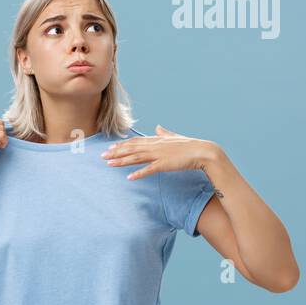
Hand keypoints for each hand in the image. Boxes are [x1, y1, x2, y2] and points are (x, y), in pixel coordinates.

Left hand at [100, 125, 221, 180]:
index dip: (122, 145)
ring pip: (136, 158)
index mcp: (157, 139)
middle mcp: (155, 146)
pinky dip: (138, 173)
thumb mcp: (175, 137)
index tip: (110, 147)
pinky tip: (129, 178)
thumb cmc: (190, 145)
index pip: (135, 141)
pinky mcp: (164, 164)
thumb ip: (165, 133)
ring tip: (109, 165)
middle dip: (116, 152)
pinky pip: (149, 169)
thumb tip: (158, 126)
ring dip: (121, 161)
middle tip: (102, 156)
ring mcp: (159, 155)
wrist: (203, 151)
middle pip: (131, 149)